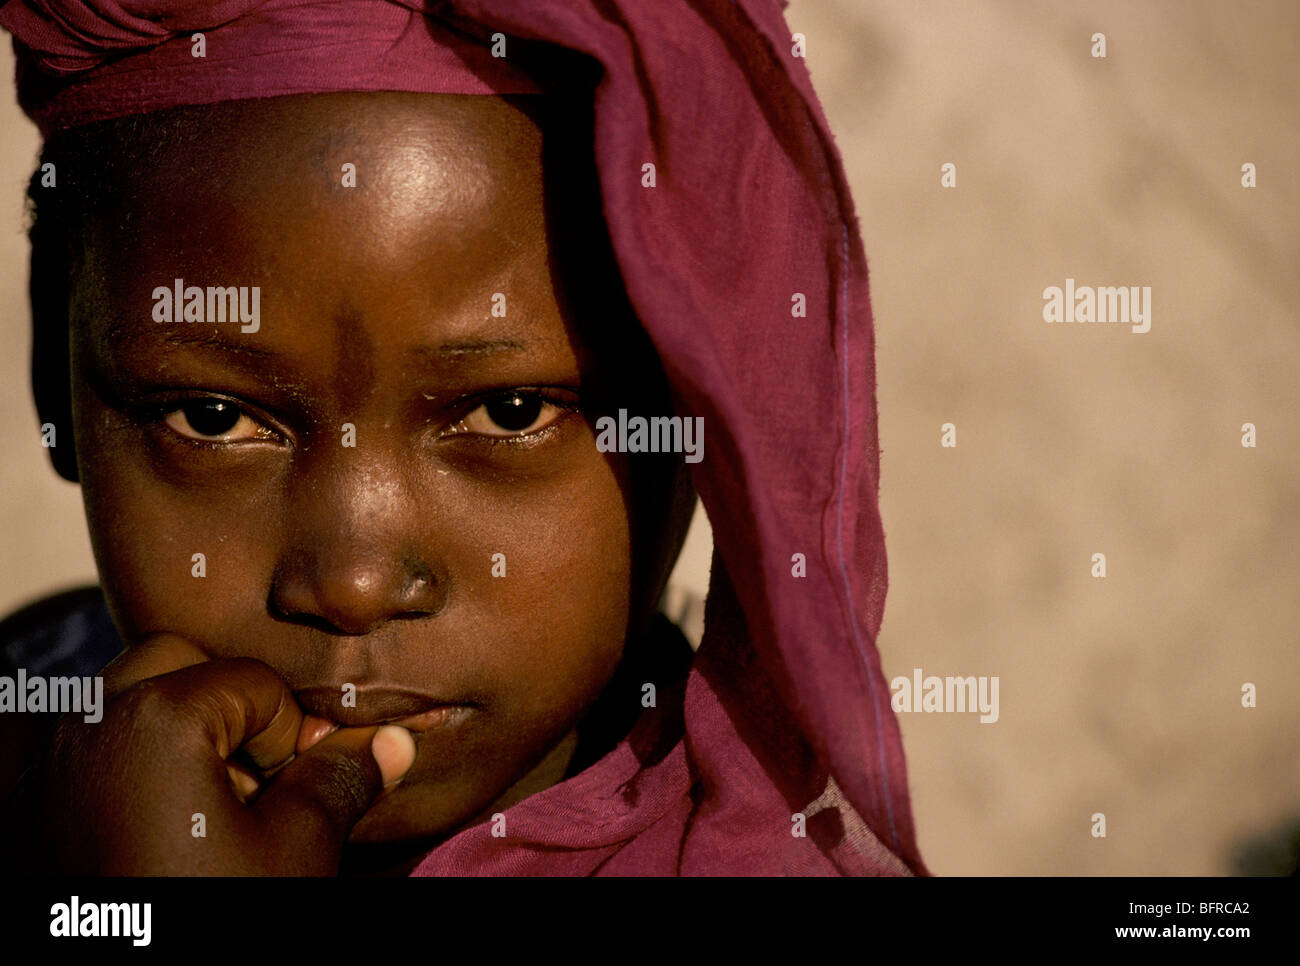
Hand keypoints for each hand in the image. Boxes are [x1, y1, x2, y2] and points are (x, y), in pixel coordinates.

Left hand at [3, 633, 414, 874]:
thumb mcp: (297, 850)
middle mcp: (87, 726)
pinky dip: (109, 766)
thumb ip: (339, 778)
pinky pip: (66, 753)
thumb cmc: (212, 922)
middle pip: (170, 662)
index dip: (290, 736)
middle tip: (248, 777)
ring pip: (112, 700)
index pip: (255, 685)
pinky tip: (146, 822)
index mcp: (156, 718)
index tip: (292, 791)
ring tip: (200, 799)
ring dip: (162, 727)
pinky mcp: (21, 815)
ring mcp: (43, 771)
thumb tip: (392, 740)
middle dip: (219, 704)